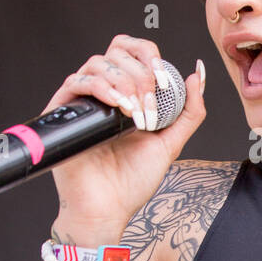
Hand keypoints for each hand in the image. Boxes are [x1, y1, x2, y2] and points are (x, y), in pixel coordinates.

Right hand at [43, 35, 205, 236]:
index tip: (165, 82)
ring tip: (135, 113)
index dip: (149, 56)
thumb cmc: (133, 181)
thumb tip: (198, 74)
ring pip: (98, 63)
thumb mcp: (171, 142)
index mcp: (127, 94)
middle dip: (141, 73)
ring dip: (124, 82)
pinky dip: (102, 87)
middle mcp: (103, 93)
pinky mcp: (63, 112)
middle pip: (117, 51)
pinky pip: (76, 81)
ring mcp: (83, 102)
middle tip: (150, 105)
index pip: (132, 51)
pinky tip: (118, 106)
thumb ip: (189, 111)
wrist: (108, 209)